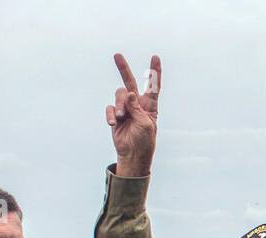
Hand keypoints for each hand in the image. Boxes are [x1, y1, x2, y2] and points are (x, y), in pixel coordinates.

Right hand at [107, 53, 160, 177]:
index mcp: (150, 105)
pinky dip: (111, 114)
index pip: (153, 86)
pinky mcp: (115, 116)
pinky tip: (113, 122)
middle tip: (117, 55)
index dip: (154, 72)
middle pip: (130, 82)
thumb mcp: (145, 124)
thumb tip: (129, 93)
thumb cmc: (144, 141)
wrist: (133, 154)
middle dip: (123, 68)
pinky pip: (110, 108)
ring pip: (119, 95)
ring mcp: (125, 109)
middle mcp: (137, 104)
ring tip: (121, 117)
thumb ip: (137, 107)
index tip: (155, 58)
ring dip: (119, 105)